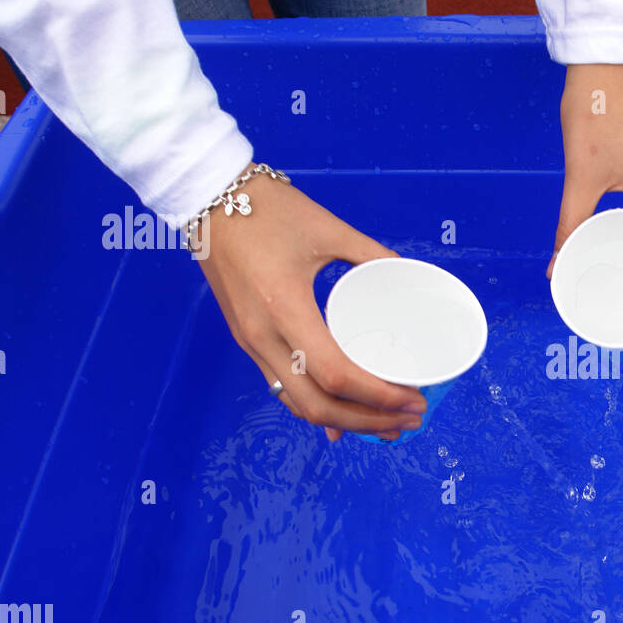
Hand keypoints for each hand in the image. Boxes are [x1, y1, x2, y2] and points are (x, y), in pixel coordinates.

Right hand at [196, 165, 426, 441]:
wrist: (208, 198)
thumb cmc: (267, 208)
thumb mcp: (328, 228)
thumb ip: (371, 254)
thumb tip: (407, 274)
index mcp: (285, 307)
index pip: (335, 373)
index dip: (378, 396)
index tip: (414, 400)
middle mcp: (263, 336)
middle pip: (318, 404)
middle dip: (369, 421)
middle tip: (410, 420)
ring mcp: (251, 343)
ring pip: (299, 404)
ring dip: (345, 421)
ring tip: (385, 424)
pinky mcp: (248, 340)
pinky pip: (283, 389)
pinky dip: (316, 408)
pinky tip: (342, 420)